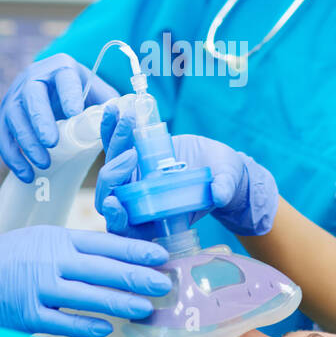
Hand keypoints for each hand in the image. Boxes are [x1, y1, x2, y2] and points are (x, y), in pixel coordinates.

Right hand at [0, 53, 117, 182]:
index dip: (68, 94)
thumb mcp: (100, 94)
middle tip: (52, 142)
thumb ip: (113, 104)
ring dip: (26, 142)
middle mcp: (33, 78)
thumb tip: (131, 115)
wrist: (54, 95)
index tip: (75, 113)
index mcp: (61, 68)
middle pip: (31, 96)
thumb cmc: (83, 97)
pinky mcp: (4, 118)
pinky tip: (27, 174)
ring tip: (44, 163)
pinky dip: (12, 157)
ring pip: (13, 118)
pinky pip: (2, 137)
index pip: (64, 78)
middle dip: (40, 120)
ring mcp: (15, 97)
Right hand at [0, 225, 171, 336]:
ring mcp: (38, 288)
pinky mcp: (27, 315)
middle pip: (103, 269)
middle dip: (138, 276)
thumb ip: (73, 247)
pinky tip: (108, 327)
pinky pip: (65, 321)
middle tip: (164, 283)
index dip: (134, 249)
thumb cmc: (4, 258)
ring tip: (146, 308)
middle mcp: (48, 260)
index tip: (160, 256)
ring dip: (121, 303)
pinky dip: (88, 325)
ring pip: (89, 297)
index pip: (103, 243)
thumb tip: (116, 256)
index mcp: (54, 238)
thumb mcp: (39, 240)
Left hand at [95, 103, 278, 237]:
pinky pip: (116, 146)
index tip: (113, 203)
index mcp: (156, 219)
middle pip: (110, 195)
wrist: (219, 165)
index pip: (126, 227)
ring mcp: (133, 180)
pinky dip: (111, 129)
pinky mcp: (133, 159)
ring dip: (113, 143)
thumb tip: (220, 193)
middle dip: (113, 175)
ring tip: (125, 117)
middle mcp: (138, 201)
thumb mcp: (225, 185)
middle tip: (130, 153)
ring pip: (110, 167)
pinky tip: (113, 109)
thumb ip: (223, 190)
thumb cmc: (223, 182)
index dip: (116, 218)